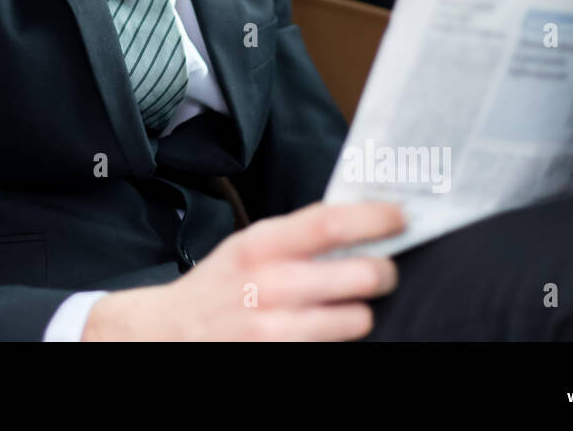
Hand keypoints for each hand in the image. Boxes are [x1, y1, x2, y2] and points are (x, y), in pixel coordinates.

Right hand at [81, 199, 404, 339]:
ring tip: (344, 305)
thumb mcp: (248, 246)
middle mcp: (271, 285)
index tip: (401, 216)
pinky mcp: (281, 356)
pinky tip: (322, 328)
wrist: (171, 334)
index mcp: (260, 244)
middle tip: (383, 269)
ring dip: (360, 312)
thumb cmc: (219, 286)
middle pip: (363, 274)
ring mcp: (277, 329)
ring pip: (358, 319)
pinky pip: (335, 347)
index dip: (376, 218)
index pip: (332, 222)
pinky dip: (338, 338)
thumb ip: (296, 235)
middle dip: (384, 271)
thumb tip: (360, 221)